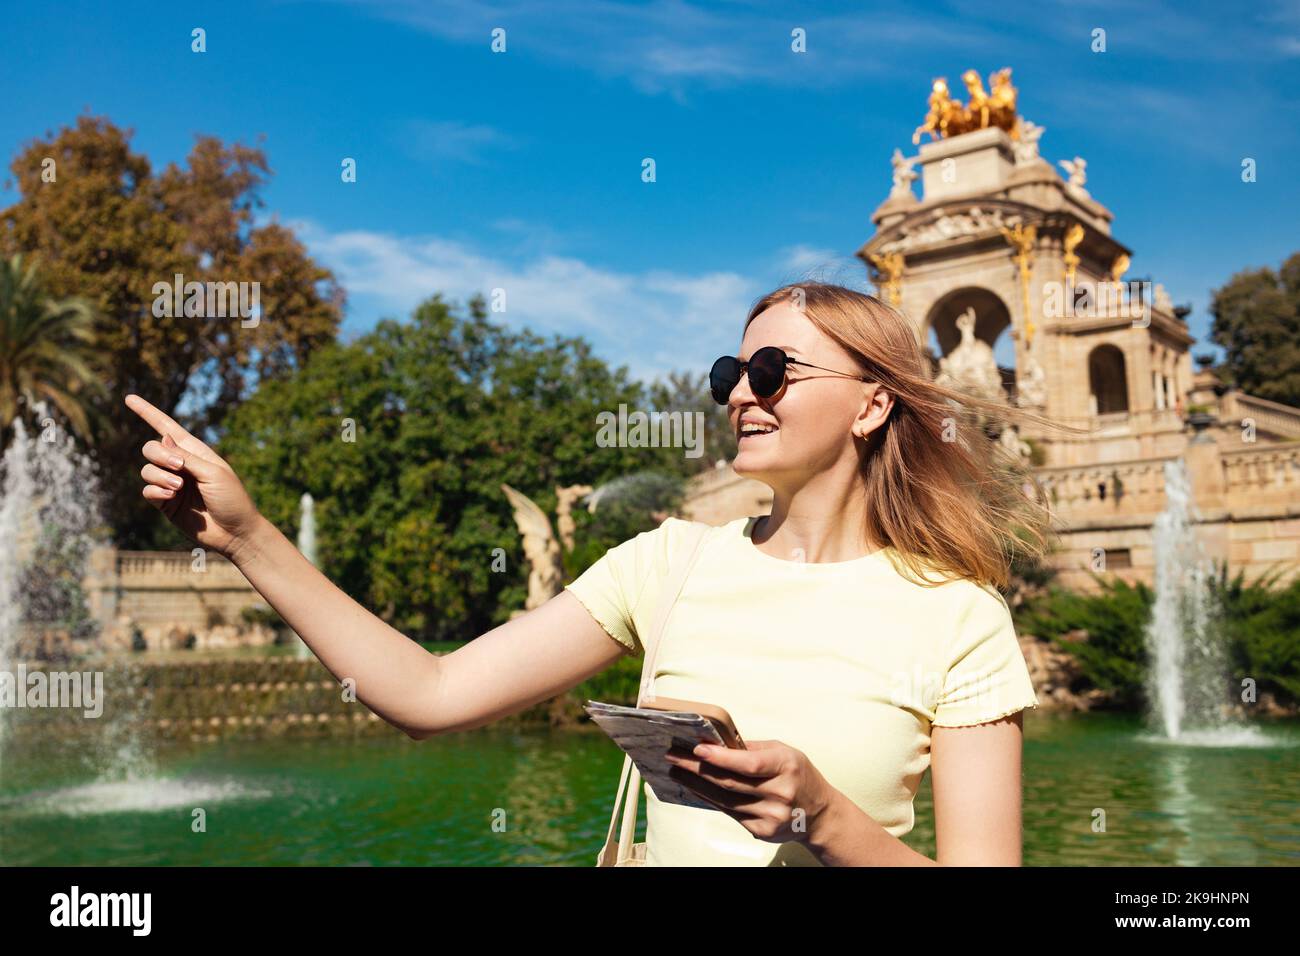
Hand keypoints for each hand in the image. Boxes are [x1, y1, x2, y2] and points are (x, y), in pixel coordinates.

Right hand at [125, 394, 262, 558]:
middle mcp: (181, 465)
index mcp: (195, 451)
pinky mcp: (165, 503)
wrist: (235, 532)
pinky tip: (171, 497)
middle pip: (151, 448)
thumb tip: (162, 439)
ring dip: (160, 476)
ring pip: (146, 470)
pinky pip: (147, 490)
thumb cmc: (232, 498)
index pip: (166, 427)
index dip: (147, 412)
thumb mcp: (212, 472)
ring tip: (178, 488)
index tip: (129, 398)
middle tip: (178, 468)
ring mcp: (171, 484)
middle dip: (158, 454)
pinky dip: (156, 491)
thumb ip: (186, 457)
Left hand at [664, 739, 839, 844]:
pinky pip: (729, 813)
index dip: (720, 758)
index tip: (697, 749)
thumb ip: (752, 748)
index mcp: (786, 766)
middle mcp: (780, 793)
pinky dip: (710, 799)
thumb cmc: (798, 775)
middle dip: (697, 768)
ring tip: (677, 771)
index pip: (748, 764)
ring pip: (725, 799)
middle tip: (673, 756)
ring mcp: (771, 815)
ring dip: (697, 784)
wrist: (819, 814)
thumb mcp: (784, 752)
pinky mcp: (762, 831)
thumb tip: (716, 742)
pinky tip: (696, 788)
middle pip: (730, 782)